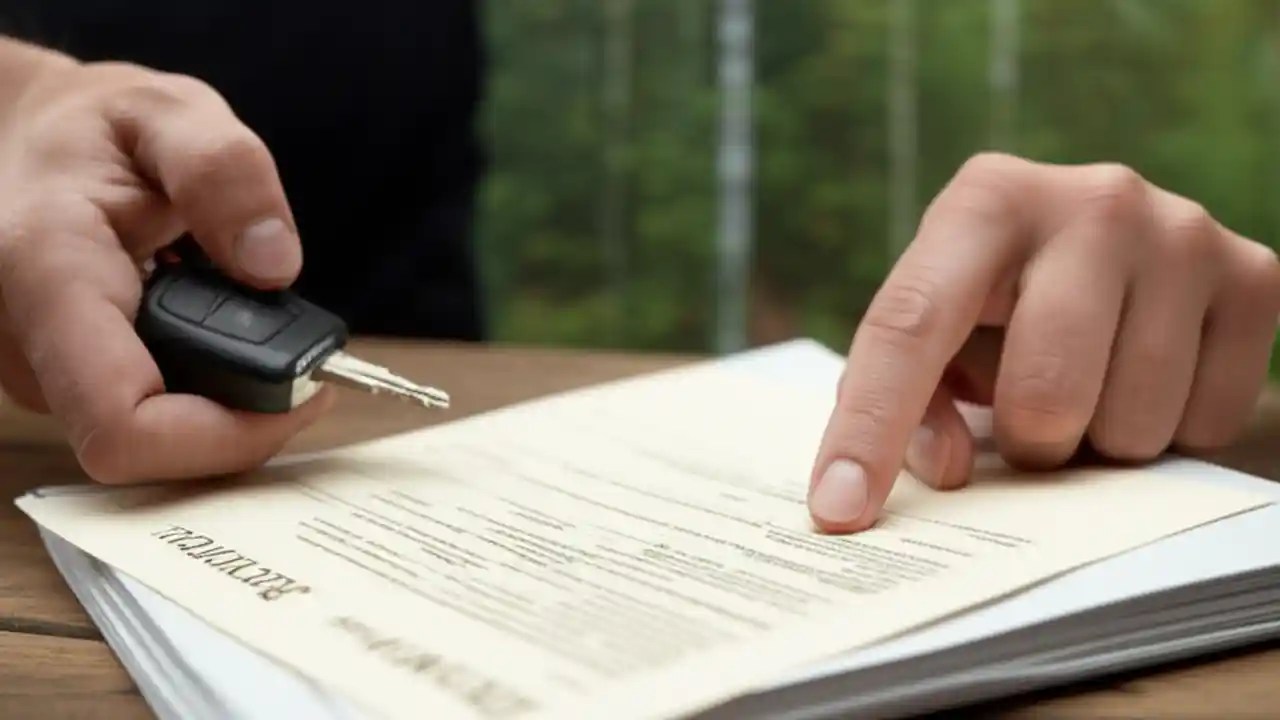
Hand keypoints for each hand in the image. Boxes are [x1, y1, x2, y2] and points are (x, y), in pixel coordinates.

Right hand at [0, 57, 331, 482]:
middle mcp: (26, 347)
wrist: (23, 139)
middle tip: (301, 351)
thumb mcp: (169, 114)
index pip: (124, 425)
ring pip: (153, 440)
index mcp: (48, 277)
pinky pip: (145, 421)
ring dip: (224, 402)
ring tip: (252, 328)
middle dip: (241, 413)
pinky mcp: (61, 385)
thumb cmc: (96, 130)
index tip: (303, 392)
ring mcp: (39, 376)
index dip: (225, 436)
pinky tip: (218, 339)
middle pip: (152, 445)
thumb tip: (275, 266)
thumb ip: (224, 173)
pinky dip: (201, 392)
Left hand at [808, 153, 1279, 532]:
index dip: (869, 429)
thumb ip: (910, 401)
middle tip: (1029, 420)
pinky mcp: (1257, 276)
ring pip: (1131, 426)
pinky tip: (1145, 377)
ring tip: (1088, 386)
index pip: (911, 326)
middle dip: (1026, 441)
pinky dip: (1167, 434)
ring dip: (1098, 442)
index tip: (837, 511)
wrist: (1111, 244)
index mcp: (984, 201)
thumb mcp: (937, 336)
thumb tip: (948, 470)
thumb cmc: (999, 302)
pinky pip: (1205, 429)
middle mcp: (1092, 200)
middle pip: (1044, 395)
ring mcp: (1184, 233)